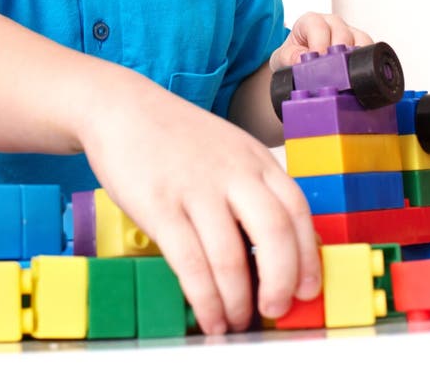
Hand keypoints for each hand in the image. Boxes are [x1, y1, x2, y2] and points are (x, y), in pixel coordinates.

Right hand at [80, 75, 321, 334]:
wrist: (122, 108)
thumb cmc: (176, 137)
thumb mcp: (228, 150)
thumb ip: (252, 189)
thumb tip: (279, 252)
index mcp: (254, 159)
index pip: (297, 212)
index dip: (308, 258)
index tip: (307, 290)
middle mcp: (231, 172)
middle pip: (274, 235)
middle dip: (281, 284)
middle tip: (275, 310)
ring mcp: (194, 187)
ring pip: (230, 258)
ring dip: (238, 302)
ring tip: (235, 321)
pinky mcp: (158, 205)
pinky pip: (189, 263)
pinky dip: (204, 300)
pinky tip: (209, 315)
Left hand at [269, 12, 372, 71]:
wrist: (297, 65)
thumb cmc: (292, 56)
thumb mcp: (283, 57)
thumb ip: (288, 57)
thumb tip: (301, 60)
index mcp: (311, 21)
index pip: (319, 26)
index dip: (319, 43)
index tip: (317, 59)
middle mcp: (332, 24)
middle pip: (343, 33)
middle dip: (338, 54)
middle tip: (333, 71)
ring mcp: (350, 33)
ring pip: (361, 40)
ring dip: (355, 59)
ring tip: (347, 75)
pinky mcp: (361, 46)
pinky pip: (370, 51)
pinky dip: (367, 63)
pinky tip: (359, 75)